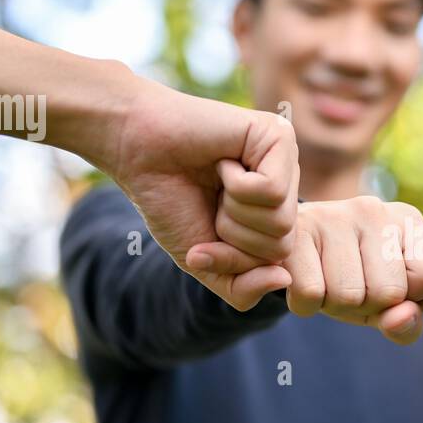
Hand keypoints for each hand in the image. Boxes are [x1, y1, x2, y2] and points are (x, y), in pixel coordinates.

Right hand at [103, 76, 299, 310]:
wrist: (135, 148)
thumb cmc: (168, 200)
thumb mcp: (203, 262)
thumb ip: (242, 287)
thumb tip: (284, 279)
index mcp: (275, 212)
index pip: (278, 262)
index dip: (235, 259)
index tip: (205, 233)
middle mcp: (288, 186)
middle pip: (283, 243)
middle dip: (236, 235)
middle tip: (213, 199)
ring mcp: (287, 160)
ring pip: (282, 220)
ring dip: (234, 210)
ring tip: (218, 179)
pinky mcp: (280, 135)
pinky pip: (272, 190)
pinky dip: (237, 185)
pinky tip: (223, 161)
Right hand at [283, 196, 422, 344]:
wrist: (285, 251)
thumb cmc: (348, 277)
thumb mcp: (385, 306)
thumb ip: (406, 324)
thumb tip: (402, 318)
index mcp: (409, 220)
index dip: (408, 297)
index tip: (387, 286)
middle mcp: (376, 209)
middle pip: (389, 292)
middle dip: (367, 306)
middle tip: (349, 286)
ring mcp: (335, 214)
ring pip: (349, 296)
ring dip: (333, 305)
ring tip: (326, 281)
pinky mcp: (297, 229)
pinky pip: (312, 293)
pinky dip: (305, 304)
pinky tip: (302, 279)